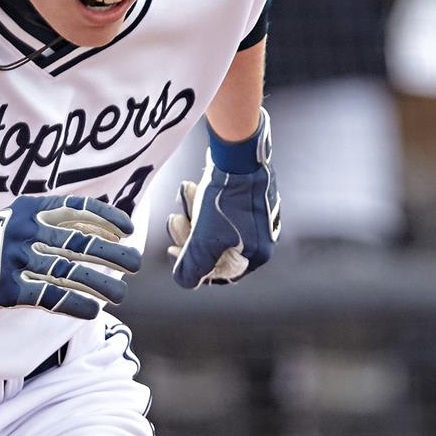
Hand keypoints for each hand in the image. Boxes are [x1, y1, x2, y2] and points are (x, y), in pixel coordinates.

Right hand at [0, 194, 141, 319]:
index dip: (106, 218)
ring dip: (100, 284)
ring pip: (70, 273)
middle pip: (80, 243)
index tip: (128, 230)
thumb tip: (102, 230)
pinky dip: (75, 304)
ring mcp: (17, 260)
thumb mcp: (18, 217)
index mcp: (30, 209)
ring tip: (120, 293)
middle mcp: (26, 231)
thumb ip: (52, 220)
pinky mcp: (10, 288)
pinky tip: (93, 311)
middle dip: (112, 254)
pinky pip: (51, 297)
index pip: (77, 209)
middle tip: (135, 263)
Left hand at [169, 110, 279, 288]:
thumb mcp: (204, 240)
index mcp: (257, 253)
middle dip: (190, 234)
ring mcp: (256, 215)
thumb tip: (184, 282)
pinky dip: (203, 201)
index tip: (174, 252)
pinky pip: (220, 207)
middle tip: (174, 219)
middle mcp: (261, 236)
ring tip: (185, 194)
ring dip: (194, 213)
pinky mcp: (249, 196)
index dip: (194, 266)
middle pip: (216, 247)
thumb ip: (193, 267)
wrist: (239, 154)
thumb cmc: (225, 199)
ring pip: (215, 224)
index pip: (222, 272)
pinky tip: (191, 188)